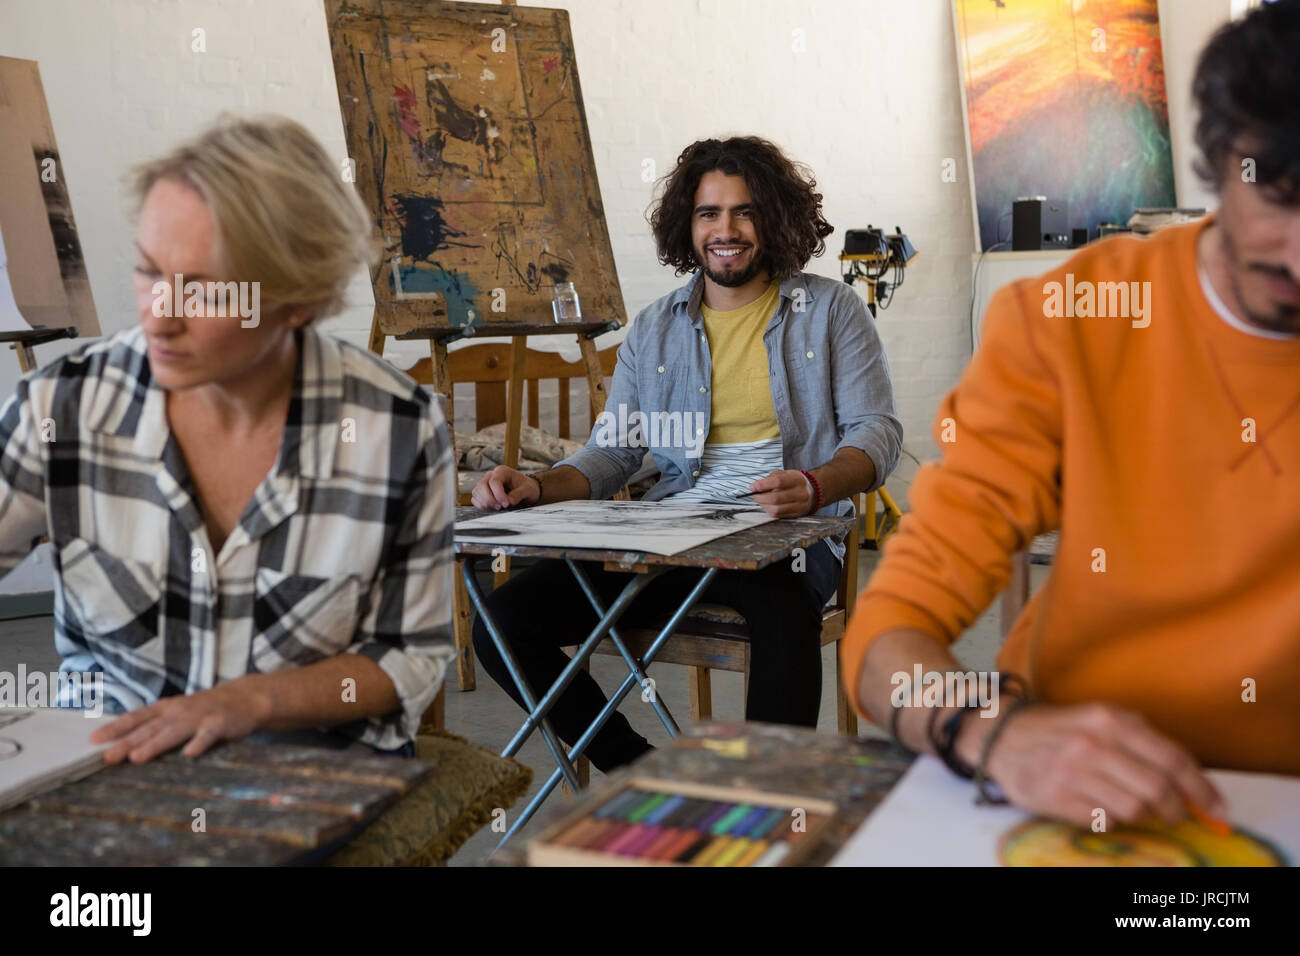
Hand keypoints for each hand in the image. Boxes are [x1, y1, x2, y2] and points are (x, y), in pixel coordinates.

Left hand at [91, 678, 271, 763]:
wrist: (244, 698)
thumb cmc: (205, 709)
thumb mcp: (178, 711)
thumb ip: (156, 724)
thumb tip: (124, 742)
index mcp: (166, 708)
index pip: (137, 717)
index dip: (116, 728)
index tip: (95, 740)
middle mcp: (179, 711)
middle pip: (150, 728)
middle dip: (127, 742)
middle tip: (108, 757)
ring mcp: (199, 717)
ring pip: (173, 732)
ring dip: (155, 745)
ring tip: (137, 757)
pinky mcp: (219, 724)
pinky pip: (207, 735)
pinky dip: (199, 744)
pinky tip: (190, 754)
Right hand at [471, 466, 540, 510]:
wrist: (525, 490)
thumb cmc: (527, 487)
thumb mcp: (528, 490)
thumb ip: (519, 494)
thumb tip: (509, 501)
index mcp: (503, 471)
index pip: (494, 481)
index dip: (499, 494)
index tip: (506, 504)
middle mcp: (491, 475)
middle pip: (482, 485)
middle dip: (490, 499)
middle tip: (500, 507)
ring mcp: (485, 483)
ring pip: (477, 492)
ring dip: (485, 503)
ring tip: (498, 508)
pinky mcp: (482, 492)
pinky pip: (475, 498)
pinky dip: (481, 505)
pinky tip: (491, 508)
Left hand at [746, 470, 813, 517]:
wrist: (813, 491)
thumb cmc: (795, 481)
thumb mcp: (785, 474)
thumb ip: (771, 479)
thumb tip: (755, 487)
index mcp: (797, 479)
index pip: (777, 482)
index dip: (762, 485)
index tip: (753, 487)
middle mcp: (800, 493)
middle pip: (775, 498)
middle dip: (760, 498)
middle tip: (755, 495)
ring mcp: (800, 505)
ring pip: (776, 509)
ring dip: (764, 506)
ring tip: (762, 501)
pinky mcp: (797, 514)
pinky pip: (779, 516)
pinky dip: (770, 511)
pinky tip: (769, 506)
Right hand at [958, 701, 1225, 827]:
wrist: (1000, 736)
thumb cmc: (1059, 729)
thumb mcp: (1099, 718)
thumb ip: (1140, 739)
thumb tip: (1188, 778)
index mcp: (1110, 720)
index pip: (1172, 759)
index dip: (1202, 789)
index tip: (1218, 809)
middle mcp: (1092, 744)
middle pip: (1158, 789)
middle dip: (1177, 809)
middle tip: (1177, 815)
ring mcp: (1072, 772)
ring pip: (1134, 809)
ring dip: (1143, 815)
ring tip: (1134, 808)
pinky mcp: (1055, 797)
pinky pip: (1104, 820)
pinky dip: (1112, 819)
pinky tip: (1103, 807)